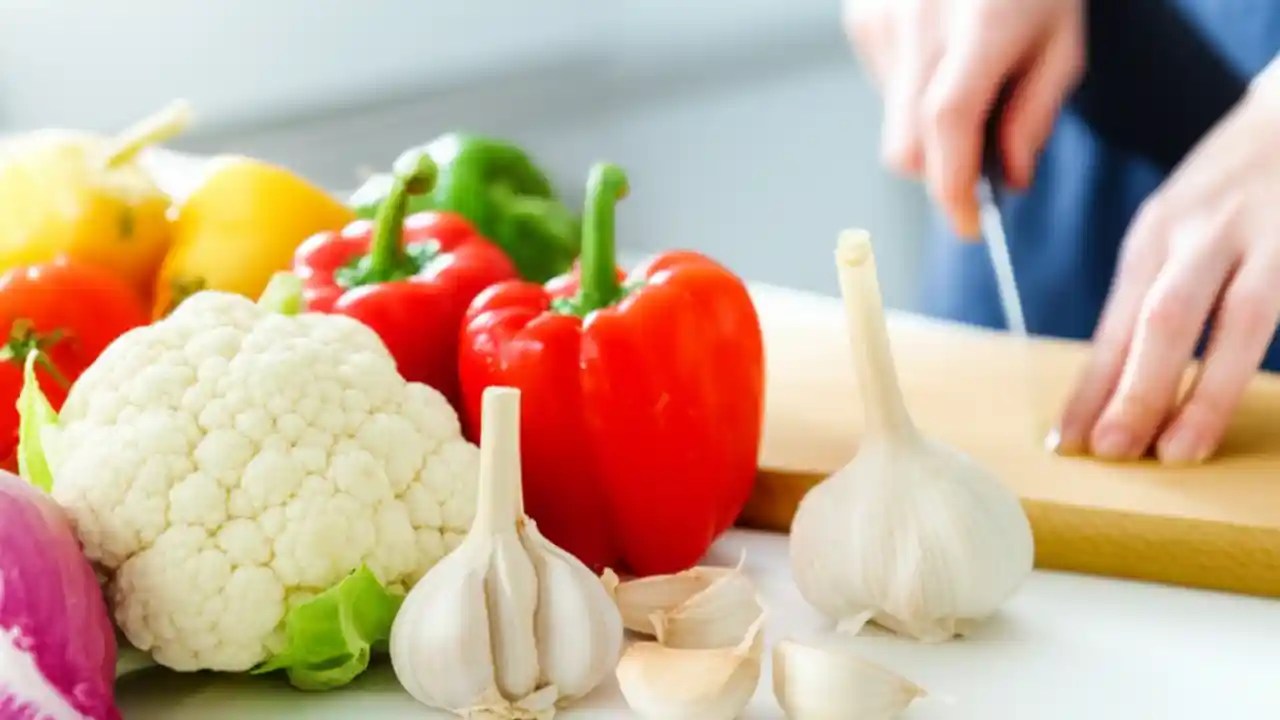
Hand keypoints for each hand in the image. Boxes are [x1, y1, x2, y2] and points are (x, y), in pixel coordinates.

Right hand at [843, 0, 1083, 235]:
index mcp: (981, 22)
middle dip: (943, 172)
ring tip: (969, 80)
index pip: (949, 123)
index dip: (955, 187)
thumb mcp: (1063, 39)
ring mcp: (880, 18)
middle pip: (909, 145)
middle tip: (982, 165)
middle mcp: (918, 19)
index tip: (971, 224)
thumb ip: (1035, 114)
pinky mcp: (861, 17)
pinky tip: (940, 55)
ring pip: (894, 124)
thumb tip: (1007, 179)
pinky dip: (912, 93)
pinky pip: (883, 88)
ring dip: (930, 129)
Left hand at [1056, 58, 1279, 464]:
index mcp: (1158, 234)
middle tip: (1111, 451)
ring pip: (1240, 319)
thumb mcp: (1172, 230)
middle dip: (1138, 389)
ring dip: (1210, 390)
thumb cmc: (1226, 190)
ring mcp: (1270, 235)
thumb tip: (1110, 392)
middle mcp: (1208, 232)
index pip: (1117, 323)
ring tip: (1179, 451)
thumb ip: (1148, 302)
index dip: (1092, 386)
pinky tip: (1258, 409)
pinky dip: (1275, 359)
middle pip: (1167, 316)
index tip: (1066, 442)